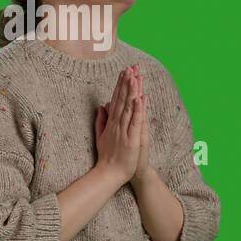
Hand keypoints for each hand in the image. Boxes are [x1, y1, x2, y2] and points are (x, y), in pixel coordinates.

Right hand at [93, 66, 145, 185]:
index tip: (124, 72)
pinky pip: (134, 122)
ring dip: (131, 92)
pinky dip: (137, 110)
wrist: (109, 173)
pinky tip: (139, 99)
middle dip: (126, 83)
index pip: (116, 99)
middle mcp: (117, 123)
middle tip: (130, 67)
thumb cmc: (108, 156)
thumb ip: (101, 120)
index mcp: (112, 122)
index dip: (120, 85)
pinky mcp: (131, 139)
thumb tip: (101, 106)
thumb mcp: (102, 135)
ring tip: (134, 77)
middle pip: (122, 100)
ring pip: (128, 107)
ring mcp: (123, 130)